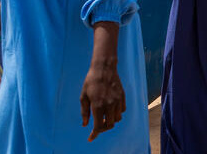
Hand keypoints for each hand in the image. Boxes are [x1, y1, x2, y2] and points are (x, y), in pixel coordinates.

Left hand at [81, 21, 124, 141]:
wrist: (104, 68)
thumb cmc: (91, 82)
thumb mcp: (83, 97)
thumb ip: (84, 112)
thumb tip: (85, 124)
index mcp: (98, 105)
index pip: (98, 126)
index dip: (94, 134)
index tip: (90, 138)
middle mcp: (109, 105)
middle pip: (109, 125)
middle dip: (102, 128)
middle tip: (97, 126)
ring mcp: (117, 101)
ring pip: (117, 119)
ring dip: (110, 121)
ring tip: (104, 117)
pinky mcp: (122, 97)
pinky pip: (122, 110)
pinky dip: (117, 113)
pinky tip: (111, 109)